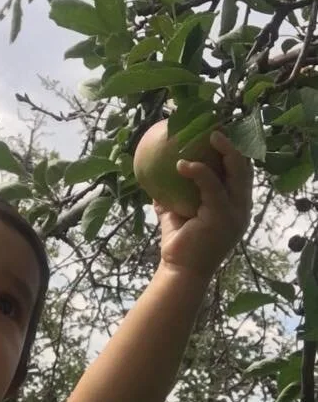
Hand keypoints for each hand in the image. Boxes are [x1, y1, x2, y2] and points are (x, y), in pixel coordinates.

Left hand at [156, 131, 252, 280]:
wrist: (181, 271)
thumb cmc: (179, 245)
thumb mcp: (176, 215)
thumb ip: (173, 197)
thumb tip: (157, 179)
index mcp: (234, 207)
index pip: (240, 174)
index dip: (233, 153)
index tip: (217, 135)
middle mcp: (240, 209)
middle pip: (245, 169)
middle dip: (234, 145)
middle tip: (215, 129)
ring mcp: (235, 213)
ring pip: (236, 173)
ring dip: (224, 150)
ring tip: (208, 136)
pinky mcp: (222, 217)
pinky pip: (212, 186)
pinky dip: (198, 172)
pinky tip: (181, 164)